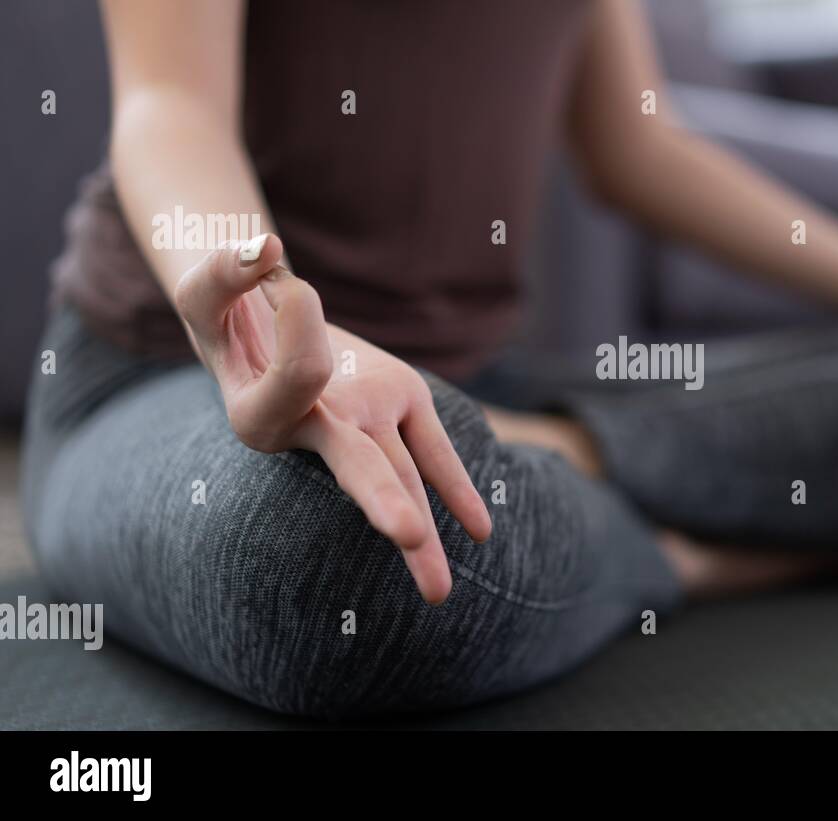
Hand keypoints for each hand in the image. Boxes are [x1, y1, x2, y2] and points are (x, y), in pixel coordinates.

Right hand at [174, 234, 491, 602]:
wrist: (256, 322)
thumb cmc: (226, 310)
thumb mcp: (207, 287)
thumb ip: (225, 270)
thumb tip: (265, 248)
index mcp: (259, 411)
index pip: (299, 380)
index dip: (300, 331)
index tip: (294, 284)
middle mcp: (311, 430)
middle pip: (356, 466)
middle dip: (382, 500)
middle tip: (408, 533)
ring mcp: (356, 426)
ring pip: (396, 477)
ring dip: (421, 531)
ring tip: (439, 593)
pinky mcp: (397, 405)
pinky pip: (428, 453)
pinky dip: (453, 487)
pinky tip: (480, 531)